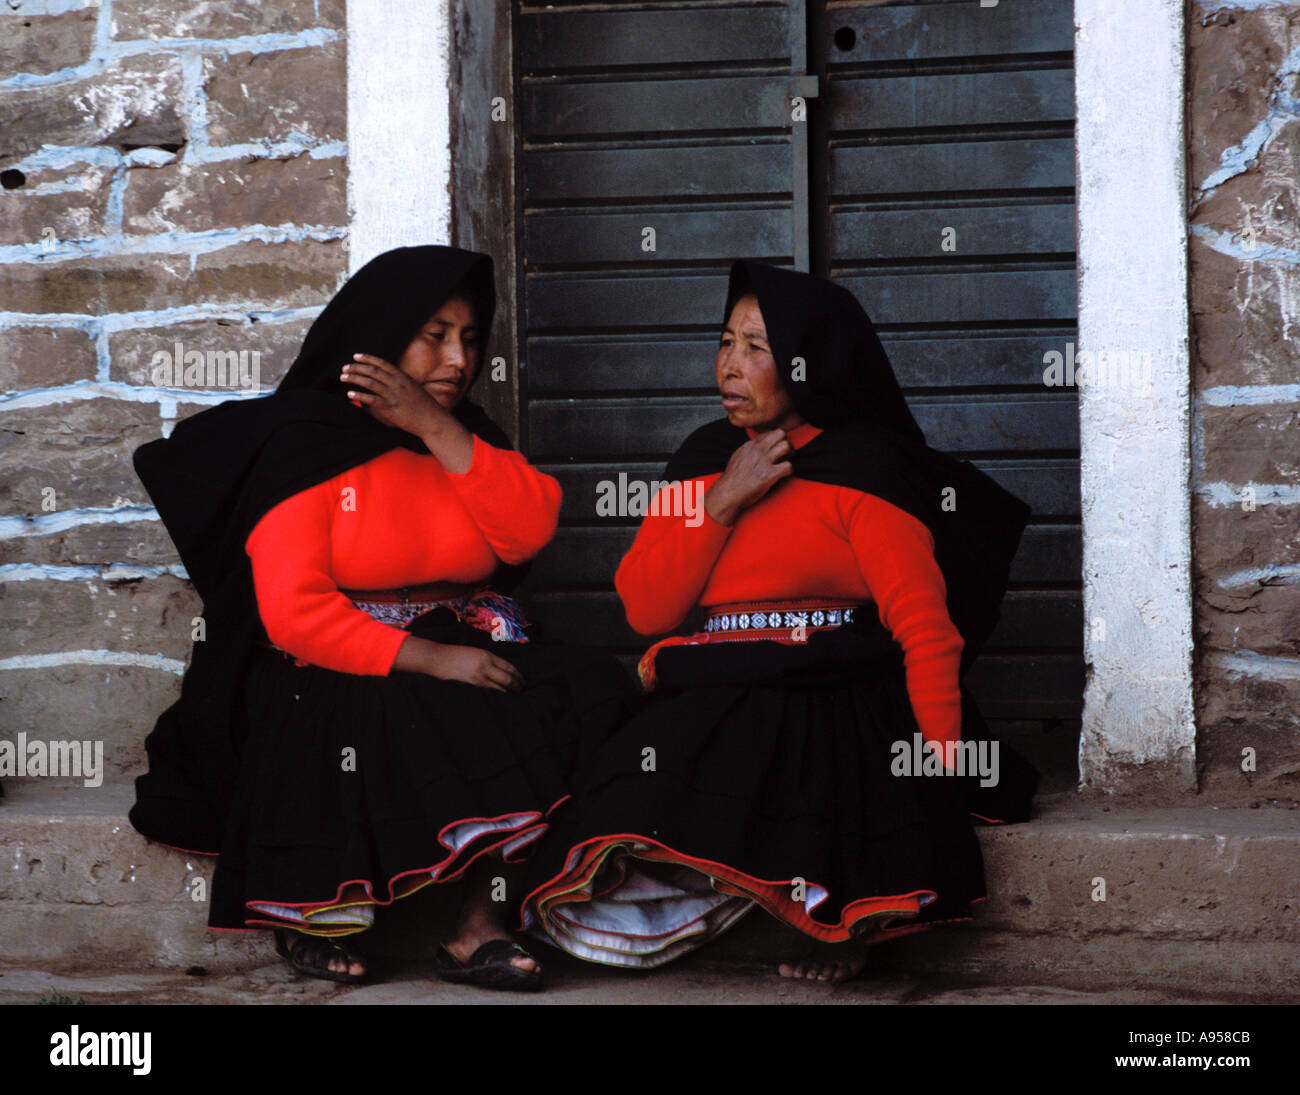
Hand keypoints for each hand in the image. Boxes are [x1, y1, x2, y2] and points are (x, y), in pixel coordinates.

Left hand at [341, 354, 447, 436]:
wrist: (433, 421)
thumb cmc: (425, 407)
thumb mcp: (414, 389)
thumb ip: (401, 383)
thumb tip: (388, 381)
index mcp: (403, 377)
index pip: (382, 364)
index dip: (368, 358)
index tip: (356, 356)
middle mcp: (398, 384)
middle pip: (373, 371)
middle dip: (357, 367)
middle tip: (345, 367)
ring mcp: (394, 396)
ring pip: (370, 382)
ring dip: (354, 378)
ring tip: (343, 377)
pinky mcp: (390, 409)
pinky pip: (372, 400)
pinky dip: (360, 395)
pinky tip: (350, 393)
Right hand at [395, 636, 523, 692]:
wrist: (437, 658)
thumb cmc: (454, 655)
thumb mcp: (473, 653)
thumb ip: (486, 661)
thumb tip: (499, 671)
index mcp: (486, 655)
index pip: (508, 665)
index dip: (517, 673)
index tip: (522, 679)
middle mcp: (485, 664)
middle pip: (508, 677)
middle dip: (517, 684)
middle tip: (523, 689)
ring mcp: (479, 675)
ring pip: (501, 686)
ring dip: (510, 691)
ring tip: (516, 695)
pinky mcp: (472, 684)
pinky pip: (490, 690)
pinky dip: (499, 694)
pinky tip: (502, 698)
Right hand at [704, 429, 793, 525]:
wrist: (727, 493)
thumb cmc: (732, 479)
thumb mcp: (738, 457)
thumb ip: (749, 450)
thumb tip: (757, 448)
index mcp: (750, 445)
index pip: (770, 432)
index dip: (776, 440)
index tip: (776, 449)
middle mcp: (758, 450)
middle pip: (780, 433)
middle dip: (786, 442)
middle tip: (785, 453)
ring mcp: (764, 462)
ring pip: (787, 446)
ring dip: (791, 454)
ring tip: (786, 462)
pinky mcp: (769, 475)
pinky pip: (789, 466)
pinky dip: (790, 470)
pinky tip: (784, 475)